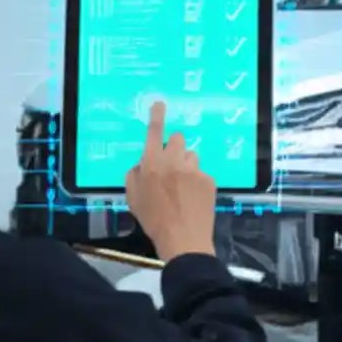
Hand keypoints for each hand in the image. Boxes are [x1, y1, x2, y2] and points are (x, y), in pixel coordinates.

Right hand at [125, 101, 217, 260]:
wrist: (183, 238)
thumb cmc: (153, 219)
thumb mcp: (133, 197)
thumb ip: (135, 175)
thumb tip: (143, 164)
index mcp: (152, 164)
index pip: (154, 132)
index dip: (156, 116)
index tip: (160, 103)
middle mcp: (174, 161)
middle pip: (178, 138)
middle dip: (173, 147)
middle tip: (171, 165)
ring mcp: (194, 169)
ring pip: (191, 156)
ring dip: (186, 164)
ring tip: (183, 185)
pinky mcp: (209, 179)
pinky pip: (201, 173)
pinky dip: (197, 181)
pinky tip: (193, 198)